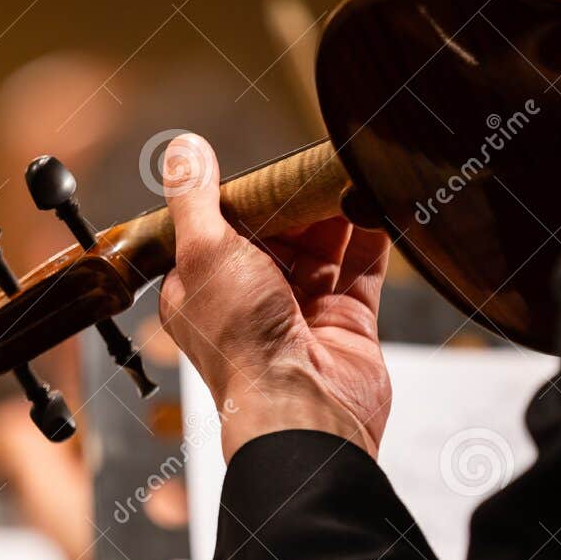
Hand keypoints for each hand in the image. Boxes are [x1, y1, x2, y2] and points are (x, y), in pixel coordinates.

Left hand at [156, 133, 392, 460]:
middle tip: (315, 162)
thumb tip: (183, 150)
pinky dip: (372, 235)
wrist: (303, 409)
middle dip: (296, 199)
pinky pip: (361, 267)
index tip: (266, 165)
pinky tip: (378, 201)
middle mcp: (248, 298)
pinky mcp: (346, 320)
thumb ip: (195, 199)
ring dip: (336, 211)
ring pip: (322, 245)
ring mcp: (300, 309)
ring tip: (348, 171)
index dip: (243, 195)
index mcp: (201, 287)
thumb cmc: (242, 343)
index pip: (219, 226)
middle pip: (276, 231)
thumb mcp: (203, 253)